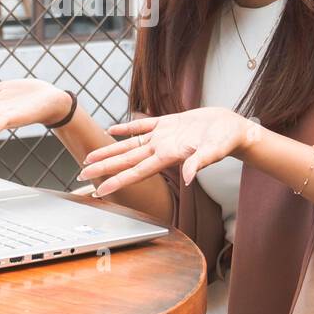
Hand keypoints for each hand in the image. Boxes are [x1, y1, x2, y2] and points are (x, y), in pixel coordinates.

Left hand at [76, 107, 254, 197]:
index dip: (117, 180)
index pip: (137, 171)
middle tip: (80, 175)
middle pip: (125, 160)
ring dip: (109, 151)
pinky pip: (142, 125)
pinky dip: (126, 127)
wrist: (233, 128)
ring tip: (89, 157)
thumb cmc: (226, 141)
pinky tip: (112, 129)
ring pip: (128, 144)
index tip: (99, 190)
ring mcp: (162, 137)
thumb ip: (200, 163)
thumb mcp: (214, 151)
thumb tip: (190, 177)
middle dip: (103, 167)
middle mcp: (160, 149)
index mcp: (168, 157)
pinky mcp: (167, 123)